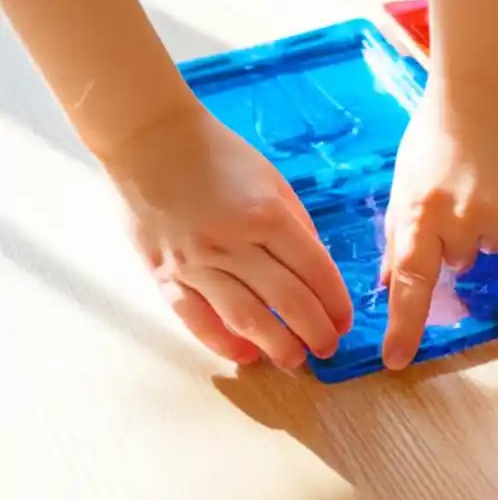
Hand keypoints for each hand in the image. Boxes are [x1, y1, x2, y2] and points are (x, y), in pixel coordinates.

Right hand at [104, 106, 353, 367]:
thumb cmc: (219, 157)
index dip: (335, 303)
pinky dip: (222, 342)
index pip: (315, 272)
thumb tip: (317, 273)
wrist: (149, 139)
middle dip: (315, 331)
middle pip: (287, 301)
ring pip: (245, 317)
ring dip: (276, 345)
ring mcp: (196, 261)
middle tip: (329, 348)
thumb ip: (297, 228)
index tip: (345, 322)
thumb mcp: (273, 183)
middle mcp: (233, 242)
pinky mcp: (164, 272)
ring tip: (295, 359)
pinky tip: (246, 355)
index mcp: (268, 216)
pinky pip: (195, 318)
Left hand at [379, 79, 497, 370]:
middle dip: (451, 238)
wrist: (491, 88)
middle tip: (452, 192)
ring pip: (488, 245)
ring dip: (481, 224)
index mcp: (421, 214)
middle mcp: (463, 222)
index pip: (411, 285)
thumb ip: (401, 231)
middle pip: (455, 260)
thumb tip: (393, 282)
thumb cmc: (438, 130)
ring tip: (480, 178)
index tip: (397, 361)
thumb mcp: (407, 179)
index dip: (404, 327)